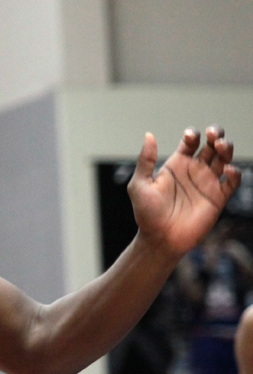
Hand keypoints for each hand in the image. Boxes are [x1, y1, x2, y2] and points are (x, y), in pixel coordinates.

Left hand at [128, 125, 240, 256]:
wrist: (160, 239)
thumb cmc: (146, 213)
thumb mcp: (139, 185)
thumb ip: (145, 161)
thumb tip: (149, 135)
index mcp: (177, 164)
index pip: (190, 142)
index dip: (193, 134)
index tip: (190, 137)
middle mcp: (194, 171)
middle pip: (212, 145)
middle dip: (216, 135)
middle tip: (214, 134)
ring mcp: (207, 183)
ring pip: (224, 158)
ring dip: (227, 148)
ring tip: (221, 146)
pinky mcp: (218, 198)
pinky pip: (233, 181)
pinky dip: (235, 173)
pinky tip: (227, 171)